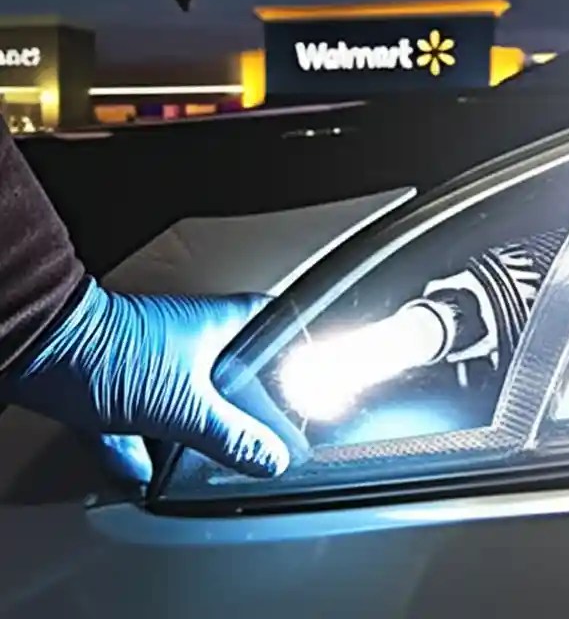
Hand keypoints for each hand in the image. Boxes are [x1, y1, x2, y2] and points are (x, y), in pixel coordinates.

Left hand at [2, 279, 289, 482]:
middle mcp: (183, 335)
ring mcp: (145, 357)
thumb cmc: (112, 354)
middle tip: (256, 425)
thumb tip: (271, 458)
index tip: (307, 360)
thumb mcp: (187, 408)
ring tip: (199, 460)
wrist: (38, 351)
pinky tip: (140, 474)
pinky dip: (137, 447)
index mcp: (215, 325)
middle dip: (237, 399)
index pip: (270, 317)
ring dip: (185, 428)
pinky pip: (133, 418)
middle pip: (227, 364)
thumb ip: (233, 437)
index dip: (290, 336)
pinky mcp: (108, 380)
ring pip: (179, 394)